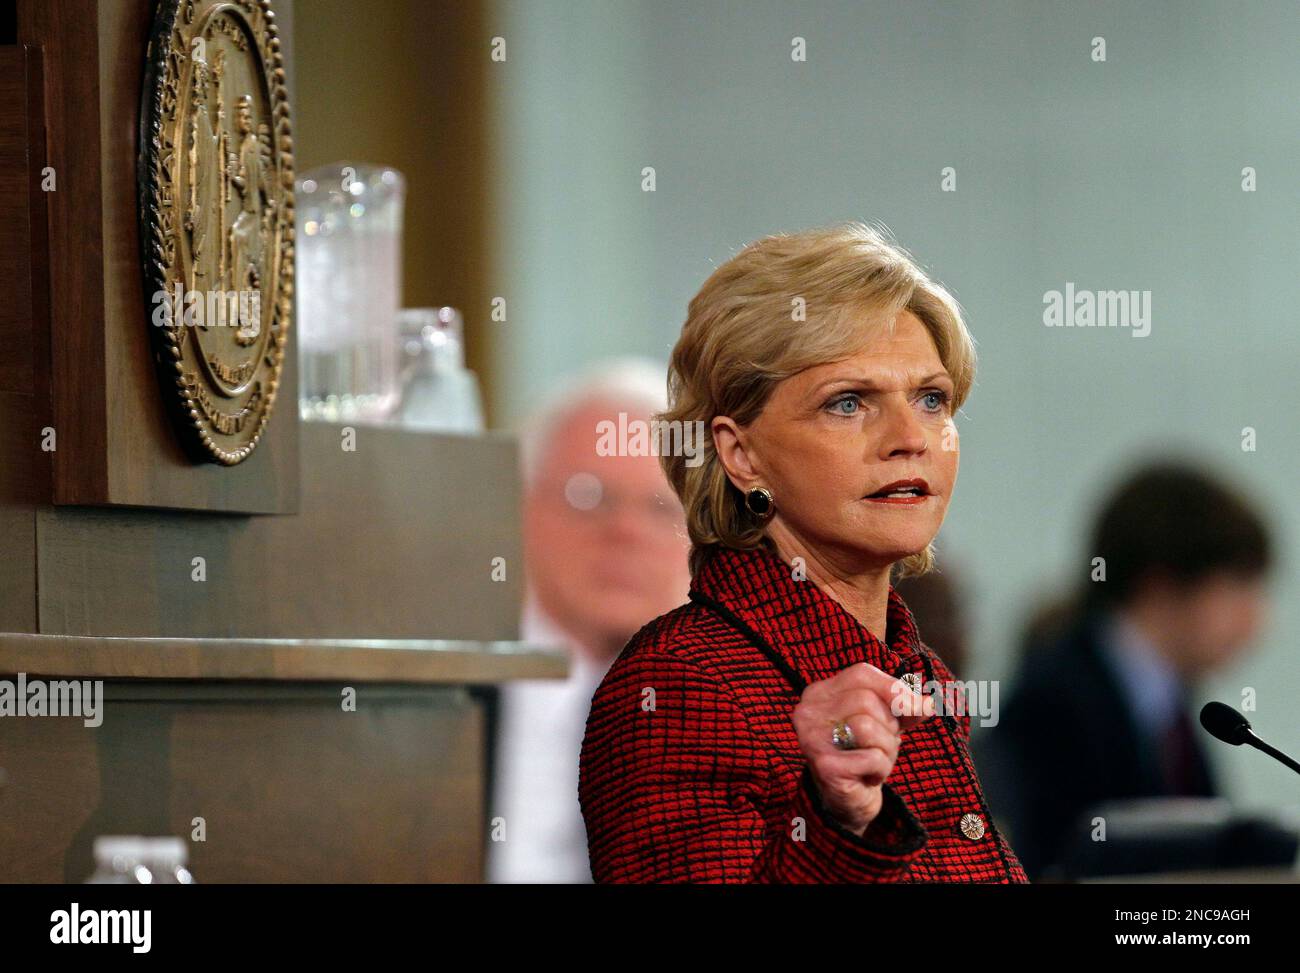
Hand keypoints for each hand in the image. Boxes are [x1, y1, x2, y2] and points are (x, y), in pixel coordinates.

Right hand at [792, 663, 935, 835]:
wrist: (847, 800)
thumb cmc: (863, 753)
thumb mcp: (885, 722)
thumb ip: (905, 706)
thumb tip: (929, 702)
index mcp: (819, 693)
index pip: (861, 674)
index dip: (894, 688)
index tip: (917, 707)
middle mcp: (808, 712)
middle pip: (866, 700)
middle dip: (889, 725)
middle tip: (882, 745)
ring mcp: (812, 739)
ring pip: (867, 727)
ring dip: (886, 748)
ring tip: (876, 761)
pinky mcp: (824, 766)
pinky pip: (872, 758)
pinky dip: (881, 769)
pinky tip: (868, 776)